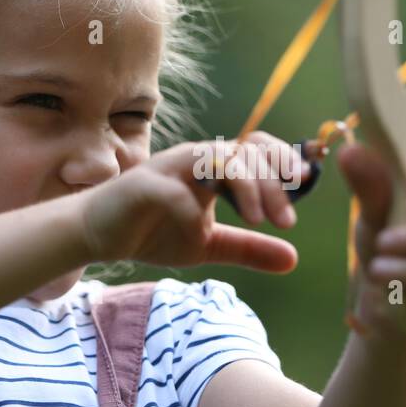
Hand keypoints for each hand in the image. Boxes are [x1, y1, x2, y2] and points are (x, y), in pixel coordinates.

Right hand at [78, 132, 309, 271]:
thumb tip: (294, 259)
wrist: (98, 234)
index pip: (257, 148)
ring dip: (243, 187)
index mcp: (214, 167)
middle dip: (272, 185)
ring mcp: (169, 169)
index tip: (307, 183)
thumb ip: (249, 248)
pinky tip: (200, 231)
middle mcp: (195, 160)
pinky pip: (174, 191)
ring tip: (256, 221)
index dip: (284, 160)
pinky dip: (191, 209)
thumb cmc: (154, 231)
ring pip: (216, 160)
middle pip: (245, 153)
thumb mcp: (210, 244)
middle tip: (286, 222)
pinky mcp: (142, 186)